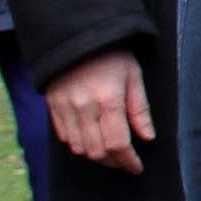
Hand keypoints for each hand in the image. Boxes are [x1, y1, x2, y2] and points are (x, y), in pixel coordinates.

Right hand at [44, 49, 152, 172]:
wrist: (74, 33)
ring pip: (79, 148)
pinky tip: (91, 141)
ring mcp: (65, 107)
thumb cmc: (110, 53)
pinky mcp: (52, 105)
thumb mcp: (133, 75)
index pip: (117, 144)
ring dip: (96, 157)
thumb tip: (147, 138)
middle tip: (126, 163)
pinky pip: (64, 137)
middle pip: (97, 152)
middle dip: (114, 163)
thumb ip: (140, 109)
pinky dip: (78, 145)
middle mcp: (83, 107)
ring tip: (111, 155)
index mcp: (108, 100)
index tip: (137, 167)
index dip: (128, 161)